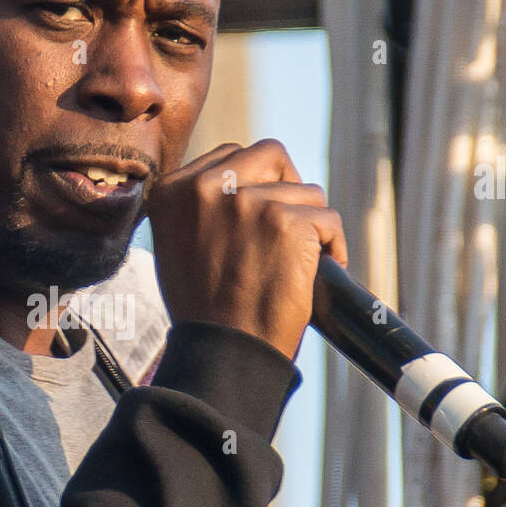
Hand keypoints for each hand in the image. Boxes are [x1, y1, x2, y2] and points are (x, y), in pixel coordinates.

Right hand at [144, 139, 346, 359]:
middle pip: (271, 155)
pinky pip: (328, 217)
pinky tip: (318, 271)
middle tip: (291, 225)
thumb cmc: (204, 310)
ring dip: (311, 224)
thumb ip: (200, 209)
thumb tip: (239, 187)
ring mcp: (246, 202)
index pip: (231, 155)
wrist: (224, 351)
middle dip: (288, 186)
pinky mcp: (285, 221)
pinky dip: (332, 246)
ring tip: (298, 261)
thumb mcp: (178, 246)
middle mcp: (205, 188)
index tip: (264, 214)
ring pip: (306, 190)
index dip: (256, 181)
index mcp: (173, 192)